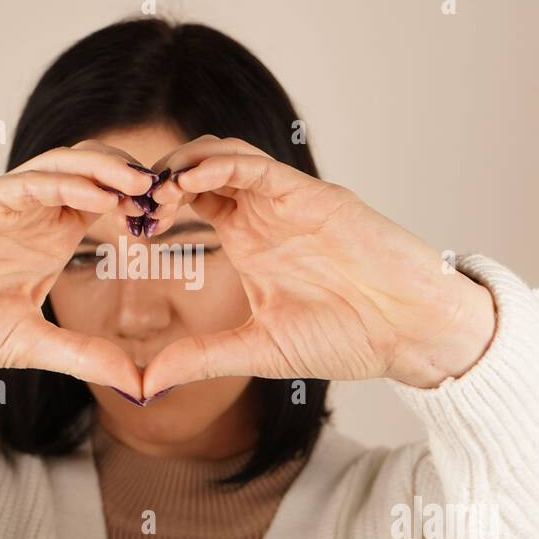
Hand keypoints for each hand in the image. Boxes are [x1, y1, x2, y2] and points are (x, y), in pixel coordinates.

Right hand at [0, 142, 156, 399]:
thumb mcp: (28, 345)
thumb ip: (83, 356)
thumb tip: (140, 384)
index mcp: (44, 240)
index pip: (101, 204)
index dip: (137, 206)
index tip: (171, 219)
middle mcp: (25, 215)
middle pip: (89, 174)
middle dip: (129, 178)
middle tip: (168, 192)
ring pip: (60, 167)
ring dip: (103, 171)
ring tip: (141, 185)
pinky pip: (22, 184)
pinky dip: (62, 183)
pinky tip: (96, 195)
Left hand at [139, 136, 496, 393]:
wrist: (411, 333)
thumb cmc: (349, 336)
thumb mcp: (258, 350)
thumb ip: (203, 358)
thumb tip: (146, 384)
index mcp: (250, 237)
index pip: (190, 198)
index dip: (154, 204)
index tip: (127, 229)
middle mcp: (265, 210)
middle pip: (199, 166)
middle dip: (159, 178)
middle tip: (130, 206)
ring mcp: (288, 198)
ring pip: (224, 153)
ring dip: (183, 164)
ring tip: (153, 192)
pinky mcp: (313, 194)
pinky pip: (258, 165)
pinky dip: (220, 165)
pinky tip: (189, 183)